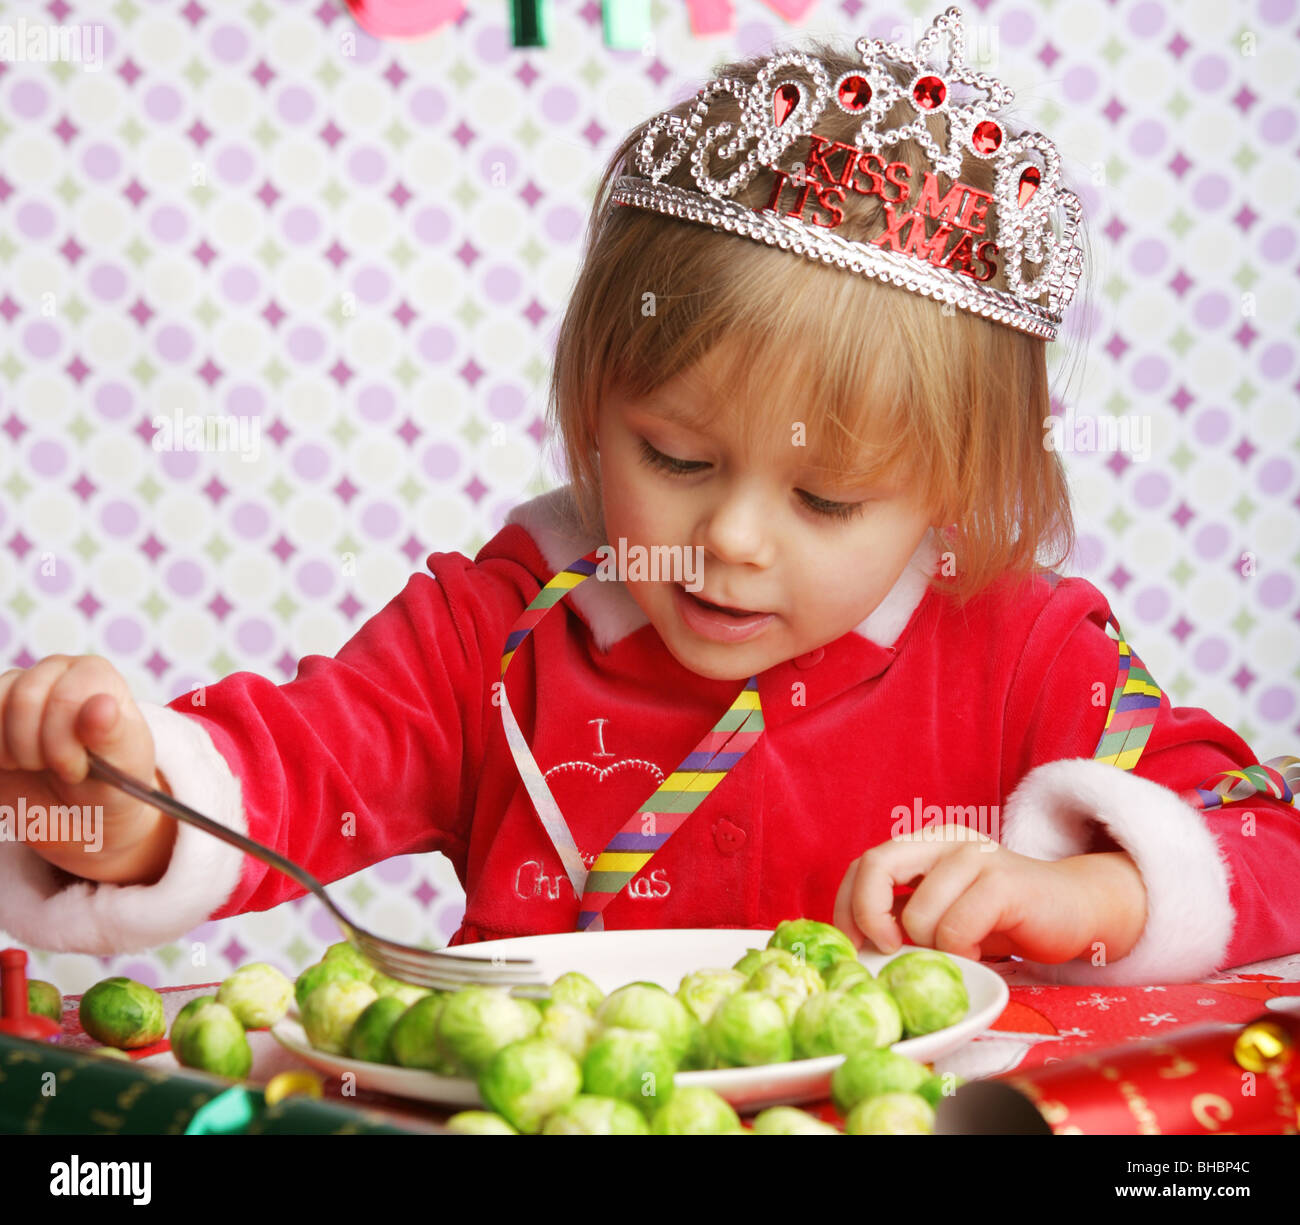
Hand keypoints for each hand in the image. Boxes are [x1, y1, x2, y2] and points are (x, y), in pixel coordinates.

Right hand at [0, 655, 174, 880]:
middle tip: (57, 769)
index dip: (64, 745)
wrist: (83, 809)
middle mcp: (54, 671)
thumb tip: (102, 705)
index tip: (79, 769)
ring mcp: (18, 686)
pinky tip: (14, 762)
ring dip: (11, 752)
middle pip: (24, 700)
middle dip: (37, 750)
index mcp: (94, 674)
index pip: (66, 699)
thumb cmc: (111, 780)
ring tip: (37, 764)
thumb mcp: (123, 762)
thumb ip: (112, 733)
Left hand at [833, 824, 1122, 964]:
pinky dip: (961, 952)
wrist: (1077, 908)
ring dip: (930, 948)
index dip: (846, 906)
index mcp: (923, 845)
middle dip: (868, 915)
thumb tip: (856, 943)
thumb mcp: (944, 910)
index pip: (862, 864)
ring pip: (918, 914)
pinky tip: (979, 952)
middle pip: (875, 866)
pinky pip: (955, 929)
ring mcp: (975, 857)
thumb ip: (904, 914)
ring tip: (958, 951)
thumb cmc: (1004, 917)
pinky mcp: (1003, 882)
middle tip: (887, 950)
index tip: (852, 946)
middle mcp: (944, 841)